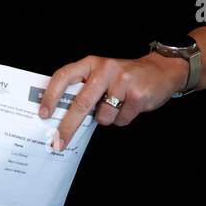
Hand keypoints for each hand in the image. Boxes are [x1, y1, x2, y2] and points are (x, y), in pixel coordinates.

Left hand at [38, 52, 187, 148]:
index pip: (64, 76)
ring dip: (108, 118)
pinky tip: (131, 106)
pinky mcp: (137, 95)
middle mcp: (105, 69)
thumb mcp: (102, 74)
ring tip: (118, 105)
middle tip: (59, 142)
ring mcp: (122, 81)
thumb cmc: (126, 76)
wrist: (162, 70)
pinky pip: (120, 120)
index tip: (43, 113)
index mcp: (91, 63)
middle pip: (81, 103)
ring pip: (103, 116)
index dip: (51, 96)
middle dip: (68, 127)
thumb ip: (85, 88)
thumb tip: (62, 115)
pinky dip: (123, 118)